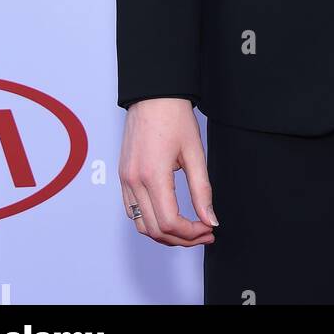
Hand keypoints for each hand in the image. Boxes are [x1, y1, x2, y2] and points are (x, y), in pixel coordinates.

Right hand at [119, 98, 216, 245]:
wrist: (153, 95)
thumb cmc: (174, 117)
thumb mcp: (194, 153)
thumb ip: (202, 190)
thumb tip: (210, 220)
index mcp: (153, 176)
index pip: (170, 222)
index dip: (191, 233)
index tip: (208, 229)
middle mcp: (134, 181)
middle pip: (155, 230)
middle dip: (182, 238)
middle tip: (204, 232)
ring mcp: (125, 180)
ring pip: (141, 225)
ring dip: (165, 233)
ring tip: (189, 228)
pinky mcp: (123, 176)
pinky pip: (132, 210)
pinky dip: (151, 220)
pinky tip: (169, 215)